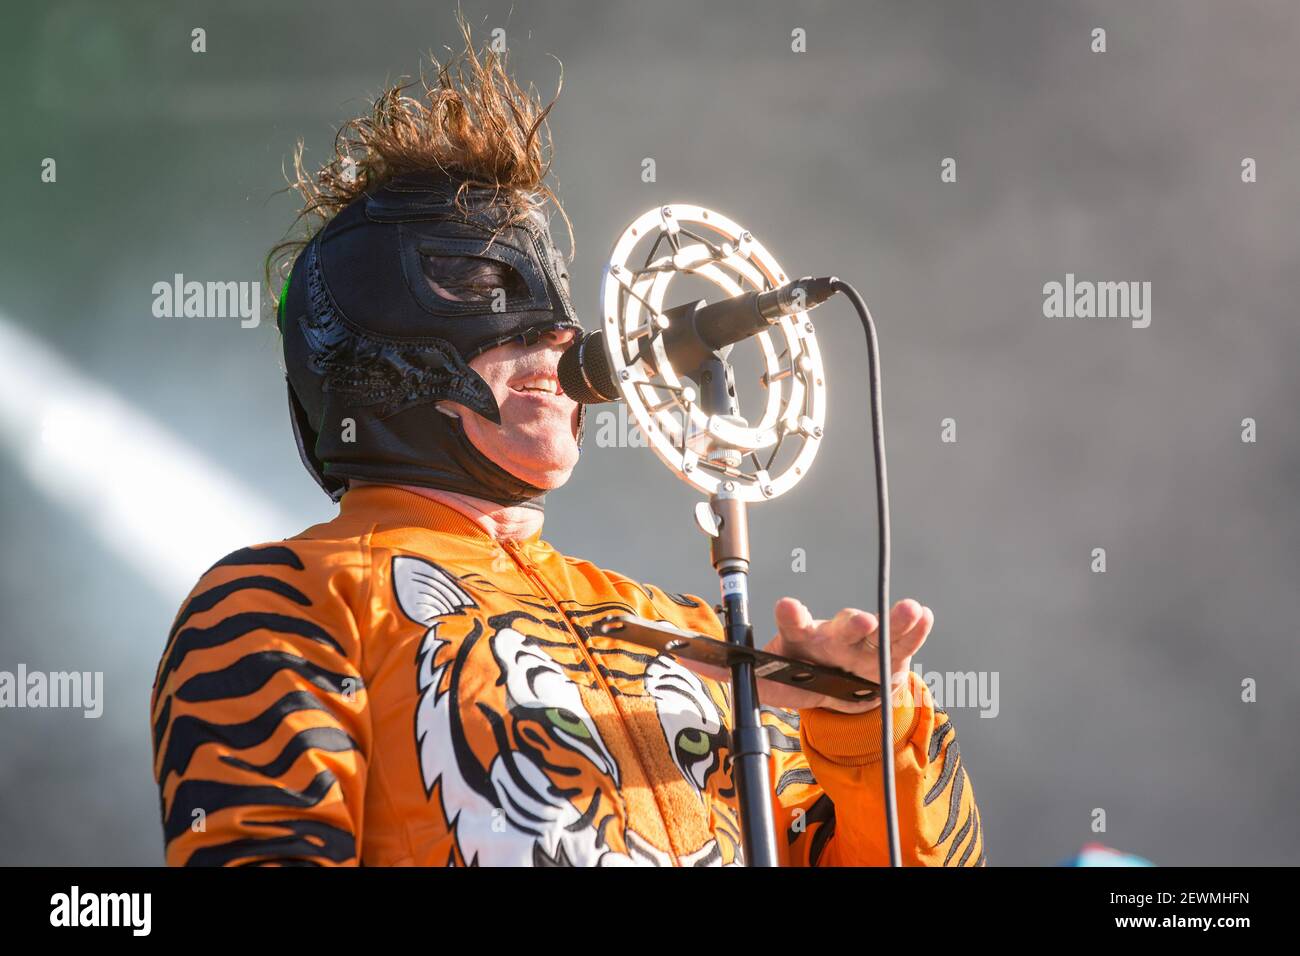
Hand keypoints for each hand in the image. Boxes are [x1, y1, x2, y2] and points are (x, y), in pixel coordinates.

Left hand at [678, 598, 933, 714]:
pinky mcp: (893, 656)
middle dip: (849, 623)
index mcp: (802, 639)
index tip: (787, 606)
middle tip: (856, 619)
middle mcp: (834, 637)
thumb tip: (682, 660)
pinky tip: (923, 616)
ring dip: (891, 621)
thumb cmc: (804, 677)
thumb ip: (727, 672)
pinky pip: (907, 642)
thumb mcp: (767, 681)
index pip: (795, 625)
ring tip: (906, 610)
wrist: (847, 693)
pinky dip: (916, 629)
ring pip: (879, 632)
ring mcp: (866, 645)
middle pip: (841, 628)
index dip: (791, 617)